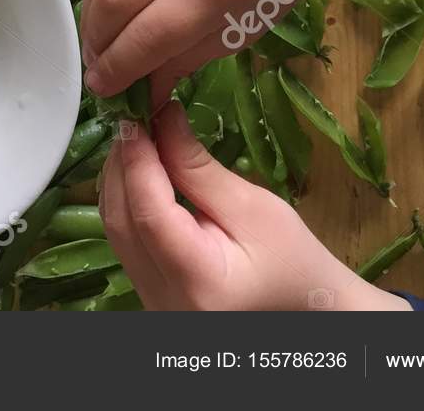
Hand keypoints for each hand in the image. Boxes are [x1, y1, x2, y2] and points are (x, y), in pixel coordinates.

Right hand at [79, 0, 417, 97]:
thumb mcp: (242, 28)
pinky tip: (112, 3)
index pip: (148, 37)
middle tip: (95, 66)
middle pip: (114, 4)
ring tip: (97, 39)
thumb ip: (184, 59)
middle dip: (96, 44)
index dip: (118, 69)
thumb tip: (142, 94)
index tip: (103, 89)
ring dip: (93, 15)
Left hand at [101, 107, 409, 310]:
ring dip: (121, 181)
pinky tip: (140, 175)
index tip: (136, 115)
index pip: (149, 212)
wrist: (308, 308)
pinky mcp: (150, 296)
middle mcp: (164, 300)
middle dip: (123, 165)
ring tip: (139, 140)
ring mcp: (152, 303)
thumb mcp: (253, 207)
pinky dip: (127, 203)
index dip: (137, 159)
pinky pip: (125, 243)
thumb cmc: (293, 260)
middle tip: (136, 118)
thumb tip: (159, 118)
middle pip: (122, 221)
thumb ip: (198, 167)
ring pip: (115, 232)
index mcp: (199, 281)